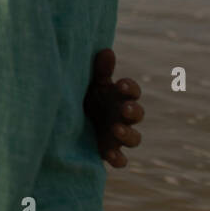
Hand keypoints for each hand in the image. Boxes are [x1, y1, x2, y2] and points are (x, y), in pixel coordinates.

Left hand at [83, 48, 143, 166]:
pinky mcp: (110, 150)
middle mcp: (123, 116)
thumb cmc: (88, 97)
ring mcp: (118, 135)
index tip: (122, 85)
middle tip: (125, 108)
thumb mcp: (93, 84)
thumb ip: (101, 70)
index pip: (132, 92)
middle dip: (133, 111)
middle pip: (137, 114)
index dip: (130, 88)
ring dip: (127, 134)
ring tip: (116, 129)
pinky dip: (118, 159)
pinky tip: (111, 156)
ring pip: (134, 138)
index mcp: (120, 97)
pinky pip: (120, 159)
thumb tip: (107, 50)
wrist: (72, 120)